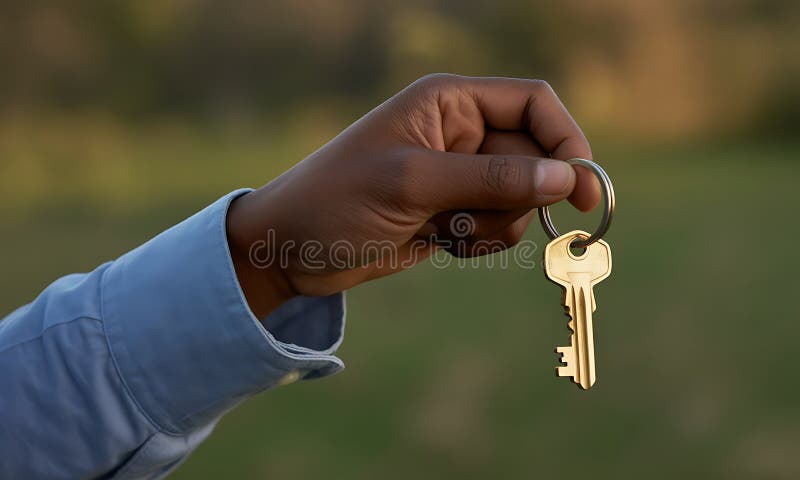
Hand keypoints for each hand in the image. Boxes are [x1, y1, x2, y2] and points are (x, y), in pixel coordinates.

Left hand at [226, 74, 599, 316]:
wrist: (291, 249)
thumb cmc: (336, 201)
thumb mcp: (412, 184)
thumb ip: (491, 179)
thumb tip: (564, 178)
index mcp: (448, 103)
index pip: (533, 103)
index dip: (565, 141)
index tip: (580, 189)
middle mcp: (459, 133)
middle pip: (533, 157)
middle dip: (517, 196)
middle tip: (472, 217)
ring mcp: (458, 175)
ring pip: (520, 199)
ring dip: (495, 224)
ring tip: (443, 228)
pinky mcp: (453, 212)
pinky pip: (498, 226)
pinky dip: (481, 241)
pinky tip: (439, 242)